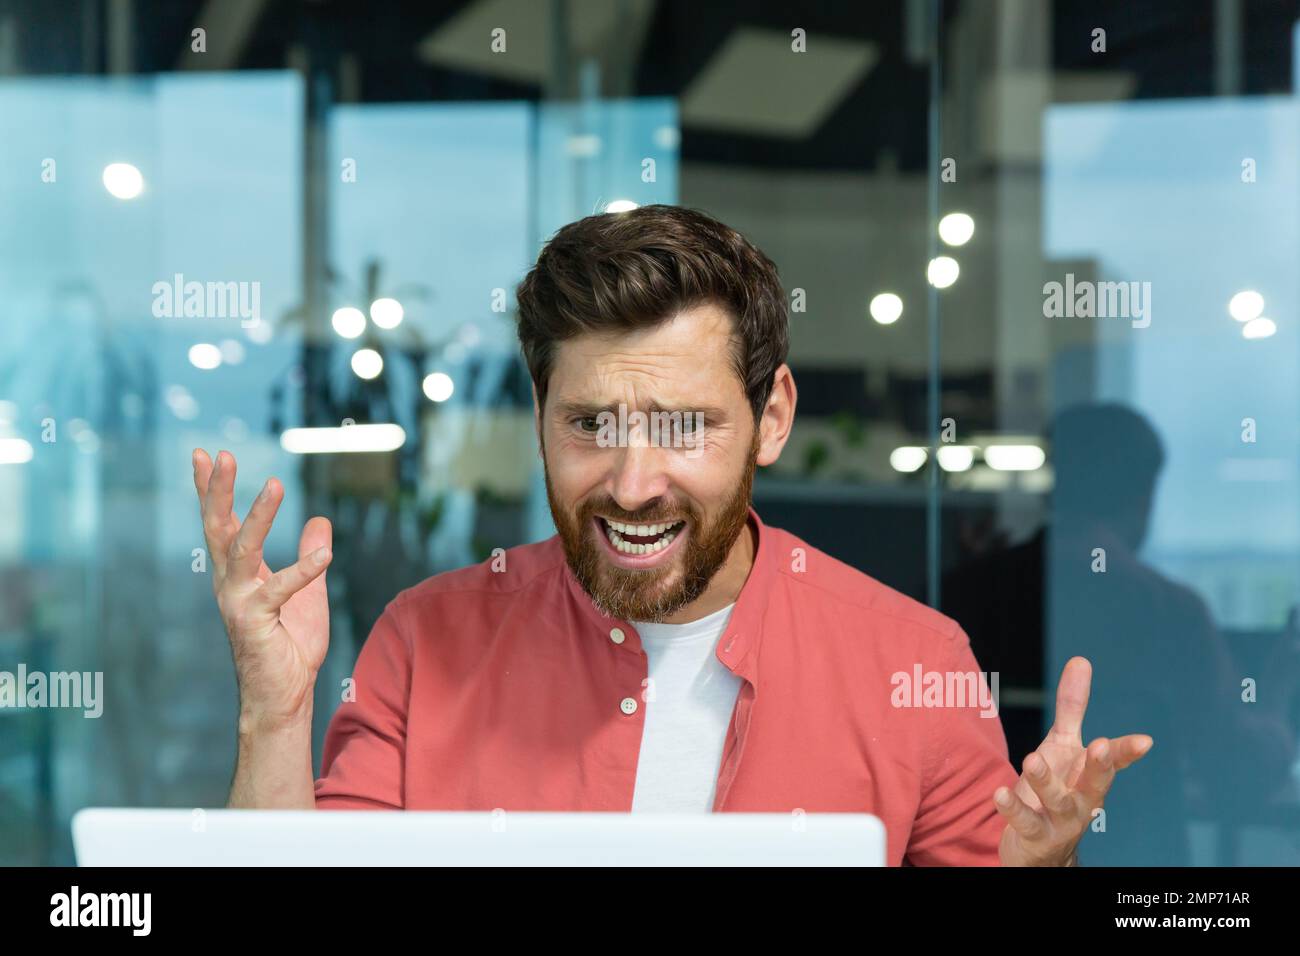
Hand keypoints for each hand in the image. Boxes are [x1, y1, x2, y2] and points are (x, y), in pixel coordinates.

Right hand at [193, 449, 332, 728]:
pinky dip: (303, 571)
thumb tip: (321, 521)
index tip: (205, 454)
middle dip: (218, 491)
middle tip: (221, 454)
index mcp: (239, 573)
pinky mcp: (255, 623)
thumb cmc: (290, 646)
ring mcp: (238, 602)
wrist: (284, 694)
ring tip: (274, 484)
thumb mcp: (308, 591)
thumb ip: (309, 556)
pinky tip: (324, 553)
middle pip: (218, 528)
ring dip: (257, 516)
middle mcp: (230, 583)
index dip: (213, 489)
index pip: (222, 523)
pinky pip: (280, 590)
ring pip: (242, 550)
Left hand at [995, 656, 1152, 865]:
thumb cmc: (1057, 787)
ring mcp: (1061, 820)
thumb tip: (1081, 660)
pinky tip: (999, 792)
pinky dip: (1013, 807)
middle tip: (1101, 745)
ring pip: (1059, 803)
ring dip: (1047, 782)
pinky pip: (1024, 821)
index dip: (1127, 751)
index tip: (1144, 740)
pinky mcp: (1035, 835)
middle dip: (1100, 766)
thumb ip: (1072, 707)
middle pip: (1096, 784)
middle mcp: (1083, 799)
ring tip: (1033, 759)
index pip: (1112, 762)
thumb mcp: (1062, 745)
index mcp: (1089, 775)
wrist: (1040, 845)